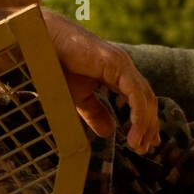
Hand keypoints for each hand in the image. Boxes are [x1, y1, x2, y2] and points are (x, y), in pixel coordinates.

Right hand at [32, 7, 159, 151]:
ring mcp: (123, 65)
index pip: (140, 100)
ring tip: (139, 146)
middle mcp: (125, 69)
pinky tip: (134, 131)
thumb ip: (96, 113)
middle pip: (147, 100)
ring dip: (145, 124)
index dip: (145, 122)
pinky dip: (138, 113)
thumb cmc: (58, 66)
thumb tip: (109, 132)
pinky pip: (135, 93)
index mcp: (118, 75)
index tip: (145, 143)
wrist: (44, 44)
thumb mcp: (80, 97)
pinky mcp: (116, 64)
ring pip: (145, 98)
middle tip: (145, 149)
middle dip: (149, 126)